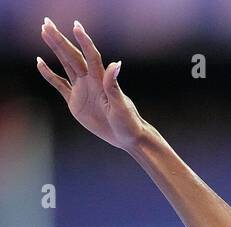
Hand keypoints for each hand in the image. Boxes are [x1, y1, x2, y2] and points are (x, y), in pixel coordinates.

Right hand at [37, 19, 147, 149]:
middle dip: (60, 40)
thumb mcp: (121, 106)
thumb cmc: (128, 122)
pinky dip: (49, 74)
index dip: (84, 42)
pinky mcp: (75, 100)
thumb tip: (116, 63)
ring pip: (66, 64)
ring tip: (44, 32)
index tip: (76, 26)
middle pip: (73, 56)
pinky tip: (40, 62)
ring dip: (55, 49)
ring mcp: (82, 89)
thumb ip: (114, 86)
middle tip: (46, 23)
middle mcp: (90, 81)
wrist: (126, 136)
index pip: (91, 56)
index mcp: (101, 81)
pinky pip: (59, 84)